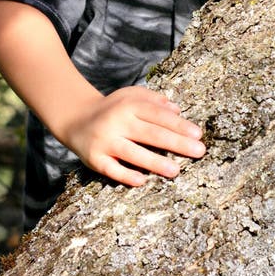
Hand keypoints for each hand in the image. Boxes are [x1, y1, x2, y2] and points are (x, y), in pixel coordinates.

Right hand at [57, 86, 205, 186]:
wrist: (75, 118)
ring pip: (132, 153)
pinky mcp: (94, 159)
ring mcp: (105, 141)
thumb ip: (155, 100)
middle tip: (199, 152)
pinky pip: (111, 169)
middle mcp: (117, 122)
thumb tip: (178, 111)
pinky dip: (126, 175)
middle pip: (150, 133)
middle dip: (176, 143)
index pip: (158, 115)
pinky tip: (142, 180)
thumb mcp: (131, 95)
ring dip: (155, 162)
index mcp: (129, 105)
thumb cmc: (113, 108)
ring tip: (176, 171)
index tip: (198, 134)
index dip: (179, 124)